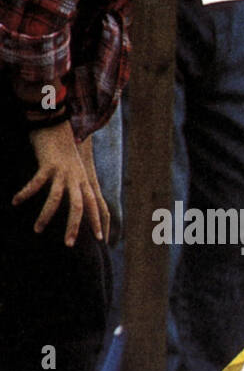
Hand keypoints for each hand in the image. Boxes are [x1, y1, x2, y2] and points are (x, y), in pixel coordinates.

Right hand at [15, 121, 104, 244]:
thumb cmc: (64, 151)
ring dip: (46, 216)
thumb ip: (76, 185)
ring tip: (37, 230)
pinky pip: (36, 183)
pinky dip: (26, 193)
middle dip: (74, 226)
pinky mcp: (47, 165)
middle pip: (78, 207)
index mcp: (84, 181)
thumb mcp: (74, 170)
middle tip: (69, 244)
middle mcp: (76, 178)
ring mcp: (62, 172)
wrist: (58, 125)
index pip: (95, 206)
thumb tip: (76, 203)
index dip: (98, 221)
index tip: (101, 239)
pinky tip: (15, 202)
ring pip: (55, 199)